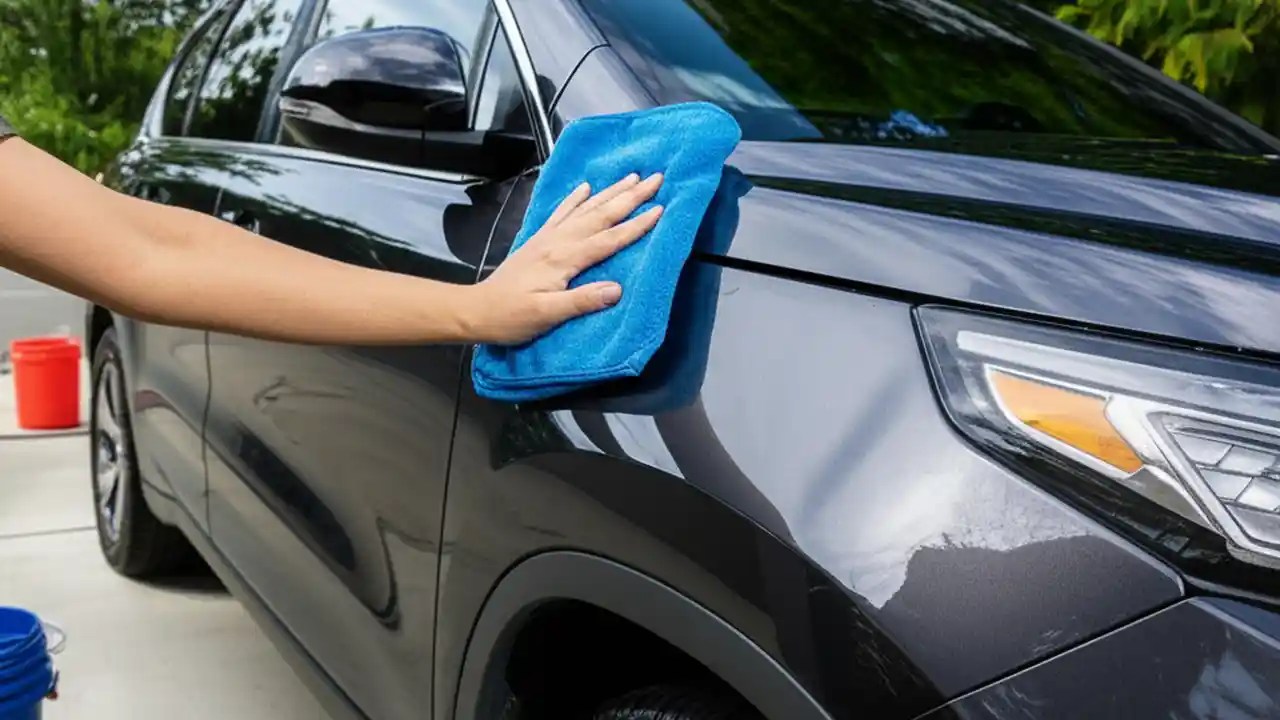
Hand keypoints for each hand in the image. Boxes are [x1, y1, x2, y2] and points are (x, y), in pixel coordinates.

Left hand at [467, 172, 663, 344]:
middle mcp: (558, 242)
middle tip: (656, 178)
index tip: (660, 208)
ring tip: (631, 176)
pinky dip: (574, 198)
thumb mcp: (547, 315)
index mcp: (564, 259)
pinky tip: (585, 187)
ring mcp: (548, 238)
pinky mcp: (539, 240)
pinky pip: (561, 213)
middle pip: (601, 215)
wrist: (478, 310)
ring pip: (585, 209)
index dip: (636, 225)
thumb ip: (582, 301)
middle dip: (630, 196)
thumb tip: (617, 289)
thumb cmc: (513, 317)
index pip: (608, 239)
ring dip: (609, 192)